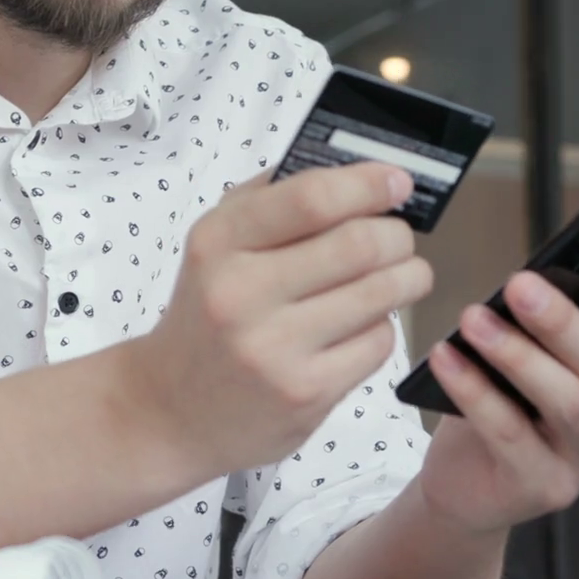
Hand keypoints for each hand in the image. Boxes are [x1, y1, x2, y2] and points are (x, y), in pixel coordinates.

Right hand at [122, 162, 433, 477]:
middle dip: (398, 236)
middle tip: (399, 239)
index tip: (397, 181)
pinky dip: (384, 327)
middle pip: (359, 244)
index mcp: (219, 242)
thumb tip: (356, 168)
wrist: (170, 410)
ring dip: (408, 277)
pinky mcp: (306, 393)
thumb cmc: (209, 313)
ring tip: (403, 275)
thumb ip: (275, 198)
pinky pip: (378, 343)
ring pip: (380, 294)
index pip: (311, 199)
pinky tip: (363, 325)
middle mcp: (241, 293)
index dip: (367, 184)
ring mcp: (274, 348)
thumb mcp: (218, 244)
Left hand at [413, 260, 578, 534]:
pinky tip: (445, 357)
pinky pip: (511, 432)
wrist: (471, 478)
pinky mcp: (547, 488)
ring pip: (567, 401)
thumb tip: (532, 281)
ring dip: (516, 354)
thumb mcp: (539, 352)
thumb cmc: (512, 397)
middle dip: (561, 322)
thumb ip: (550, 322)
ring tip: (472, 319)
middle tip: (519, 284)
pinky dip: (474, 389)